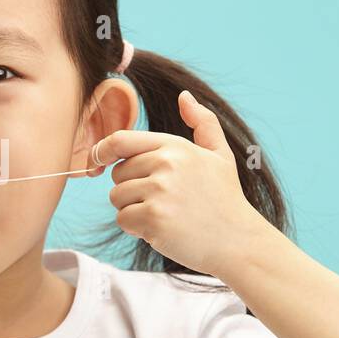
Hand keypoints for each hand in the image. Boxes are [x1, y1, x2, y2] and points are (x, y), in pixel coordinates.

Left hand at [90, 90, 261, 278]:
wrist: (239, 241)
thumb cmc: (225, 200)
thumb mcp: (220, 155)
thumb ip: (203, 123)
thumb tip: (184, 95)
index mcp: (176, 146)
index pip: (121, 140)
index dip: (103, 151)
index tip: (99, 161)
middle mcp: (166, 164)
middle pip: (118, 174)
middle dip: (131, 189)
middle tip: (162, 202)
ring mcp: (159, 191)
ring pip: (117, 197)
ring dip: (133, 210)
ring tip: (164, 215)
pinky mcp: (153, 218)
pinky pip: (123, 219)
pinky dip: (136, 228)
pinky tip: (161, 230)